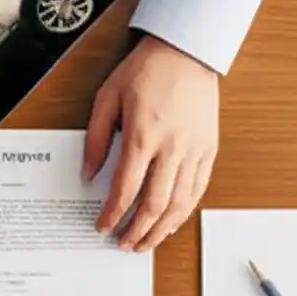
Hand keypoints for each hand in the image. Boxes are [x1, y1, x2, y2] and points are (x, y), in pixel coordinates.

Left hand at [85, 35, 218, 251]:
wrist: (187, 51)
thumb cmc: (145, 71)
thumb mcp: (107, 99)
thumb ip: (95, 140)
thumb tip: (88, 175)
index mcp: (142, 134)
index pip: (125, 188)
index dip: (112, 214)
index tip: (102, 226)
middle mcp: (172, 146)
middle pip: (154, 204)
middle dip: (137, 230)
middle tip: (123, 244)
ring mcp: (194, 149)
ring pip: (180, 203)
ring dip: (161, 229)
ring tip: (145, 243)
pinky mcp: (209, 149)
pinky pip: (198, 189)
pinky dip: (184, 211)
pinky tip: (171, 223)